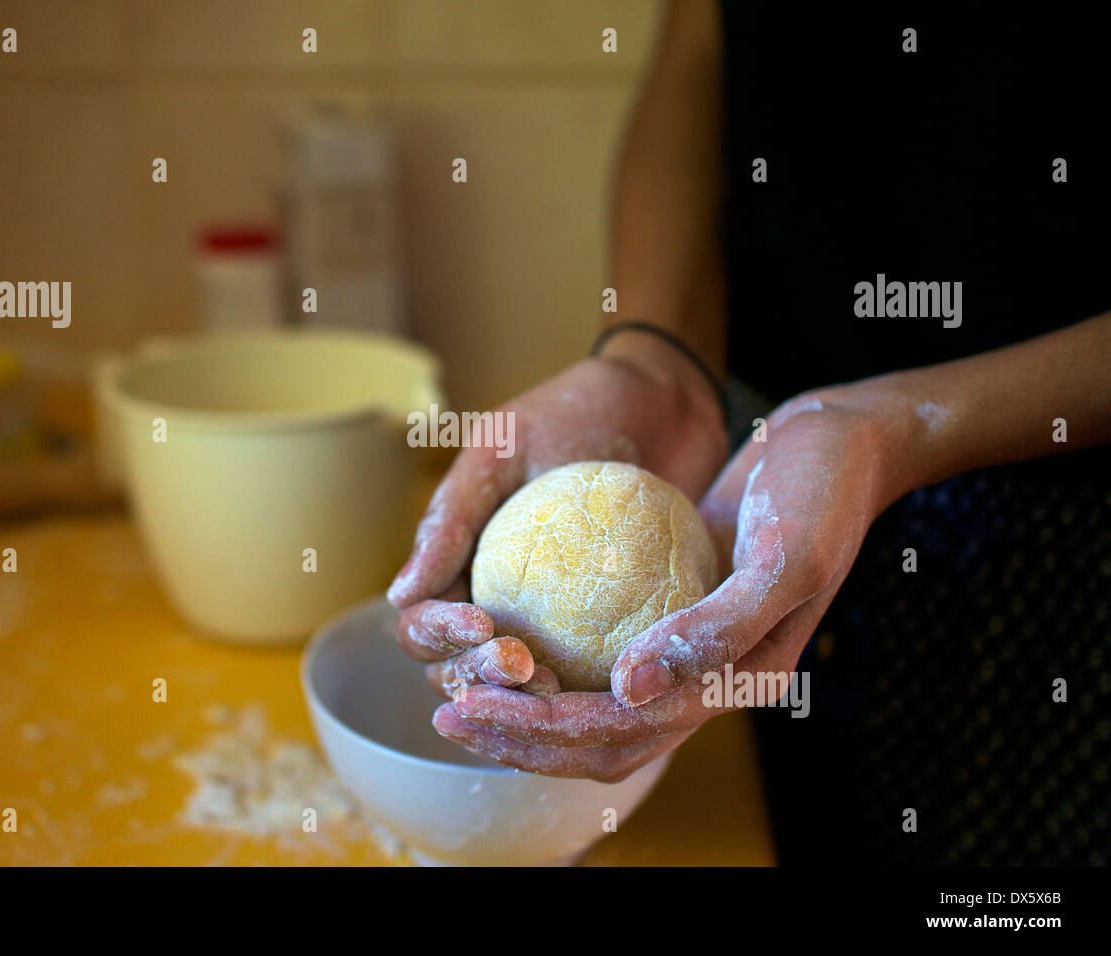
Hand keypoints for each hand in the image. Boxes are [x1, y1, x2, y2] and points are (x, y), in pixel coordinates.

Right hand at [389, 332, 729, 713]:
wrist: (664, 402)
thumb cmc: (574, 411)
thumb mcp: (503, 448)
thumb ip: (451, 518)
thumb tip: (398, 595)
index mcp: (458, 563)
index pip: (422, 621)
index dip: (439, 634)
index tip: (481, 622)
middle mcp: (497, 600)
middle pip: (459, 667)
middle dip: (477, 678)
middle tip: (523, 666)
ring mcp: (551, 621)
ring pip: (515, 688)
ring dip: (523, 699)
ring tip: (557, 688)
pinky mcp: (609, 630)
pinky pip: (589, 675)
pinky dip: (588, 691)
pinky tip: (610, 689)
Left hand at [435, 384, 912, 780]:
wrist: (838, 444)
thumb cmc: (821, 493)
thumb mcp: (785, 557)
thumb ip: (715, 630)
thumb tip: (628, 688)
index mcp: (736, 682)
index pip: (624, 732)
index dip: (542, 732)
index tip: (471, 708)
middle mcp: (707, 679)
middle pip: (601, 736)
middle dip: (520, 736)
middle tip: (448, 712)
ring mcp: (687, 650)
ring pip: (596, 706)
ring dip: (531, 710)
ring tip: (464, 688)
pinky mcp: (670, 613)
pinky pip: (602, 654)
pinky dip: (554, 663)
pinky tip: (506, 636)